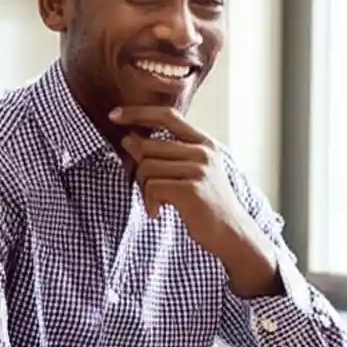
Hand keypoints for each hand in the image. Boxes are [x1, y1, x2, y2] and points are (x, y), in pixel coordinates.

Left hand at [110, 105, 279, 296]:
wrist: (232, 234)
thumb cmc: (207, 205)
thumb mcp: (192, 173)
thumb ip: (167, 155)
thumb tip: (129, 139)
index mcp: (204, 143)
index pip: (167, 115)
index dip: (138, 112)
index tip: (114, 115)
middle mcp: (203, 152)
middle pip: (148, 146)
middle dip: (138, 168)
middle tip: (146, 189)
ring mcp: (199, 170)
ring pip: (146, 167)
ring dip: (143, 189)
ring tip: (156, 203)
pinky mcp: (191, 189)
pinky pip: (151, 187)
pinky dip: (149, 202)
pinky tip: (158, 212)